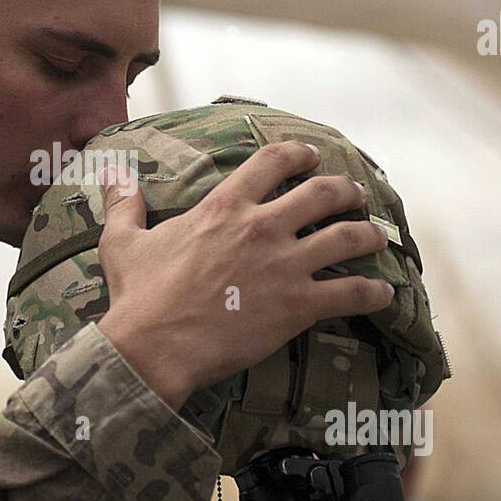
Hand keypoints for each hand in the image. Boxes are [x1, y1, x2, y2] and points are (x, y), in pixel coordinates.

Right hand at [95, 142, 393, 409]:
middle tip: (354, 194)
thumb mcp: (123, 242)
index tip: (310, 155)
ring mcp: (285, 266)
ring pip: (345, 238)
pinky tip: (384, 294)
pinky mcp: (298, 305)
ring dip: (368, 235)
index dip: (298, 153)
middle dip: (345, 190)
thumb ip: (125, 204)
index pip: (272, 162)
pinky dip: (373, 293)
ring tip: (377, 237)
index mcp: (224, 207)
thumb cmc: (138, 296)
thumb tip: (115, 175)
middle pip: (321, 194)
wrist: (154, 346)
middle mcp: (262, 227)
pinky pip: (350, 293)